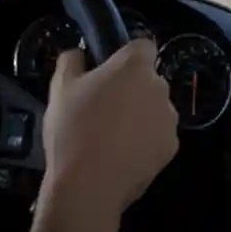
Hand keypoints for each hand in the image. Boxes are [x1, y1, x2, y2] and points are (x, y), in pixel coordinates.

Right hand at [40, 38, 177, 219]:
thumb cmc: (73, 129)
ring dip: (139, 115)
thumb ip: (71, 61)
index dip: (125, 56)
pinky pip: (157, 136)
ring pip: (154, 109)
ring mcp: (169, 121)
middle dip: (131, 88)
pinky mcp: (170, 150)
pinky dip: (144, 141)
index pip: (142, 46)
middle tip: (102, 107)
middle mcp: (160, 89)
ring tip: (111, 137)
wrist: (88, 186)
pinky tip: (121, 156)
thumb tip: (80, 55)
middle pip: (148, 80)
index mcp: (135, 67)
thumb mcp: (59, 88)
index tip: (106, 71)